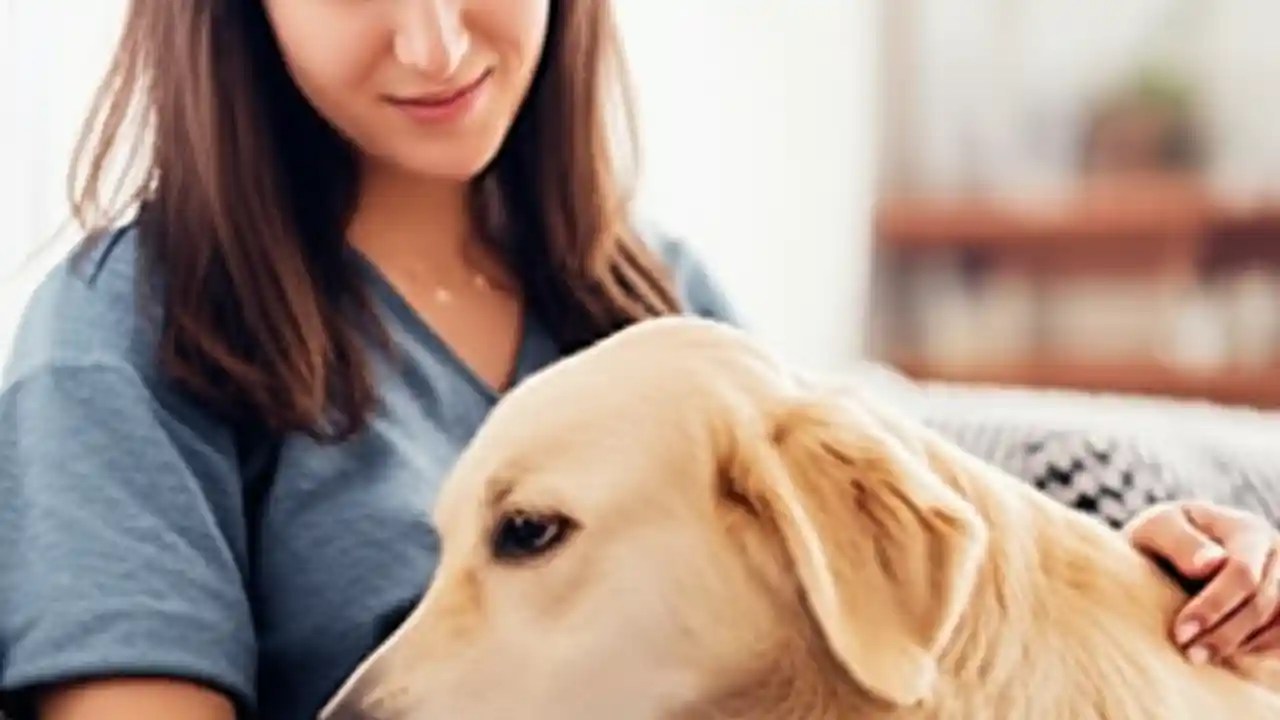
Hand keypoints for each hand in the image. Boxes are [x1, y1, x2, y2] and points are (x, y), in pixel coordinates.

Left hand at [1125, 501, 1279, 663]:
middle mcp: (1275, 552)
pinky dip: (1262, 649)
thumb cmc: (1160, 539)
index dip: (1213, 607)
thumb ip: (1179, 541)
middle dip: (1226, 634)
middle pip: (1263, 602)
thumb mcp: (1157, 529)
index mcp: (1246, 529)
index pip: (1242, 573)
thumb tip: (1210, 563)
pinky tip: (1229, 655)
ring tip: (1205, 657)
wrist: (1169, 552)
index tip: (1181, 634)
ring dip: (1245, 646)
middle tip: (1191, 655)